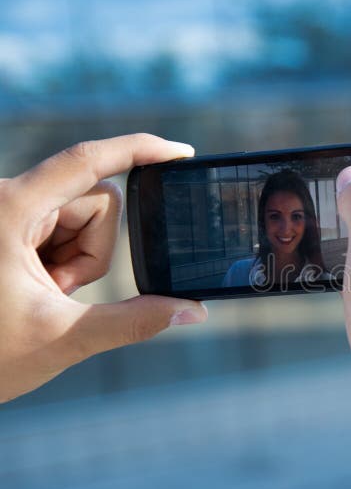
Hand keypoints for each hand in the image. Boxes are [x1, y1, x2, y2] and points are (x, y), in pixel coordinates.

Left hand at [0, 134, 207, 402]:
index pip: (87, 160)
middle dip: (93, 252)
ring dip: (79, 261)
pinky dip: (65, 262)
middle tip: (57, 292)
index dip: (140, 150)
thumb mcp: (63, 338)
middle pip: (96, 201)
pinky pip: (65, 229)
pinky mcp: (11, 224)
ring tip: (42, 294)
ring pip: (85, 217)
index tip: (181, 153)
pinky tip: (37, 288)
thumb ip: (135, 322)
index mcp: (9, 208)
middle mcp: (8, 198)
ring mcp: (10, 211)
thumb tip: (193, 312)